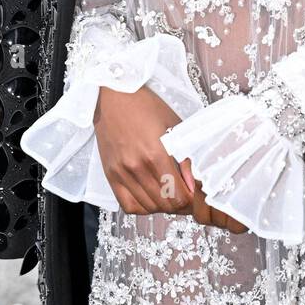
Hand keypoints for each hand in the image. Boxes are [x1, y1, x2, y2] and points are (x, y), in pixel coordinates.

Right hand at [94, 85, 247, 232]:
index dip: (189, 198)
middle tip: (183, 194)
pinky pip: (127, 205)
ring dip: (161, 206)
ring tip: (168, 195)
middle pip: (164, 204)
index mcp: (156, 154)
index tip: (193, 192)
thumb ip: (185, 157)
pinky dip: (141, 207)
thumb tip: (193, 184)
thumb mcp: (174, 126)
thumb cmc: (147, 107)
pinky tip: (149, 197)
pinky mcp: (110, 174)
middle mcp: (137, 167)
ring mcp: (121, 172)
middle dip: (178, 203)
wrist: (115, 97)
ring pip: (147, 207)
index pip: (178, 194)